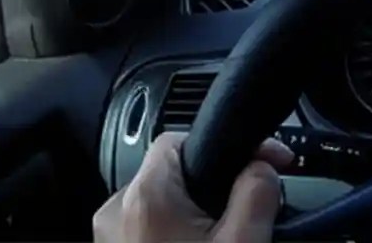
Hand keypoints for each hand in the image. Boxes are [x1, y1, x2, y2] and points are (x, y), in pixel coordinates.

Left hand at [94, 132, 293, 242]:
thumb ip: (257, 194)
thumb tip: (262, 168)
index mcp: (147, 196)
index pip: (179, 138)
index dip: (223, 147)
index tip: (258, 164)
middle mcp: (116, 211)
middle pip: (173, 172)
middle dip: (212, 185)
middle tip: (243, 213)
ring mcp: (109, 236)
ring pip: (162, 203)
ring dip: (195, 212)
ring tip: (223, 236)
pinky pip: (147, 228)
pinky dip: (175, 233)